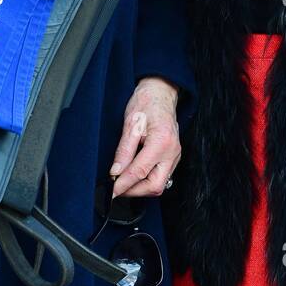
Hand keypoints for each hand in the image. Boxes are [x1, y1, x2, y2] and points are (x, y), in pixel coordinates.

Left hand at [109, 76, 180, 199]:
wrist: (160, 94)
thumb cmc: (146, 103)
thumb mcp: (130, 124)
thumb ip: (124, 151)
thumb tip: (115, 172)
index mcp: (162, 142)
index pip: (140, 172)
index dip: (123, 184)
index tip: (110, 191)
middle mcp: (172, 152)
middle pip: (154, 185)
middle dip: (133, 191)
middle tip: (115, 189)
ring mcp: (175, 156)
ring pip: (159, 184)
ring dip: (139, 188)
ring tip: (122, 182)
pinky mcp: (173, 158)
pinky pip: (161, 177)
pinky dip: (146, 180)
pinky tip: (133, 176)